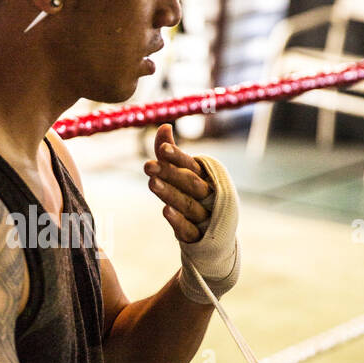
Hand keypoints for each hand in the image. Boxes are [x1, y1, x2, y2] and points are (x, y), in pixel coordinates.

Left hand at [144, 124, 213, 242]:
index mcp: (205, 177)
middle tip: (147, 165)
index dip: (177, 156)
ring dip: (170, 193)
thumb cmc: (195, 197)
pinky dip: (178, 220)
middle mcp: (208, 195)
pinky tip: (165, 211)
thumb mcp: (183, 174)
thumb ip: (171, 153)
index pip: (191, 165)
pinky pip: (189, 229)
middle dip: (170, 173)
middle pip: (190, 183)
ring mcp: (205, 216)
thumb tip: (164, 126)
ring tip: (151, 183)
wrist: (216, 236)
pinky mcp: (198, 237)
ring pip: (187, 204)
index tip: (162, 148)